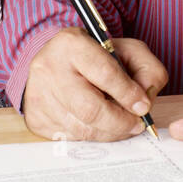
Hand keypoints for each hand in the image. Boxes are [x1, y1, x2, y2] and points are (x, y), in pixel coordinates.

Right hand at [21, 27, 168, 141]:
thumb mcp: (126, 50)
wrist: (54, 62)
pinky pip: (70, 137)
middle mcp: (49, 68)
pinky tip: (97, 124)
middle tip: (135, 125)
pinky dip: (90, 135)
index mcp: (72, 44)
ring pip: (82, 128)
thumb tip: (145, 103)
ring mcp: (39, 95)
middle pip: (90, 109)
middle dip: (120, 122)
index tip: (143, 107)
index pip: (105, 73)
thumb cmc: (94, 57)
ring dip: (108, 132)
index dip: (128, 94)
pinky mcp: (35, 117)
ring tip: (120, 124)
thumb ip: (147, 70)